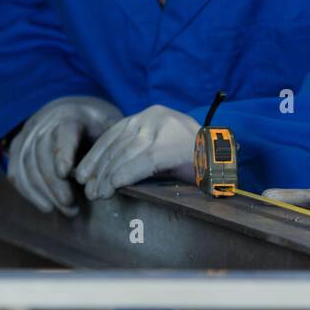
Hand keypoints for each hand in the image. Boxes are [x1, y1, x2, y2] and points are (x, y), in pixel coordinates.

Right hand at [6, 95, 120, 216]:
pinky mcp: (18, 147)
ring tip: (63, 209)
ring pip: (27, 164)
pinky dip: (28, 191)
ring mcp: (28, 134)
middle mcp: (44, 123)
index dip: (62, 152)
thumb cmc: (96, 125)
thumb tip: (121, 171)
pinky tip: (45, 206)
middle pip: (42, 153)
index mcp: (70, 116)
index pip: (63, 133)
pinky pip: (16, 171)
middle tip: (70, 205)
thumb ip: (114, 144)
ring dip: (43, 191)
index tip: (65, 173)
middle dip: (55, 183)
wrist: (72, 111)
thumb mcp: (109, 126)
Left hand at [74, 105, 200, 199]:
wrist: (227, 158)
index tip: (82, 174)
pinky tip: (113, 187)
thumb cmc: (194, 159)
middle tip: (88, 191)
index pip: (114, 134)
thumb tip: (104, 173)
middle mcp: (154, 116)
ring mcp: (163, 129)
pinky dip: (123, 176)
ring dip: (107, 177)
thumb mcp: (162, 149)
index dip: (95, 155)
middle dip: (98, 169)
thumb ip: (137, 153)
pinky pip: (140, 163)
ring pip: (124, 154)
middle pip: (116, 144)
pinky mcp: (170, 146)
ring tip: (97, 194)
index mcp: (151, 115)